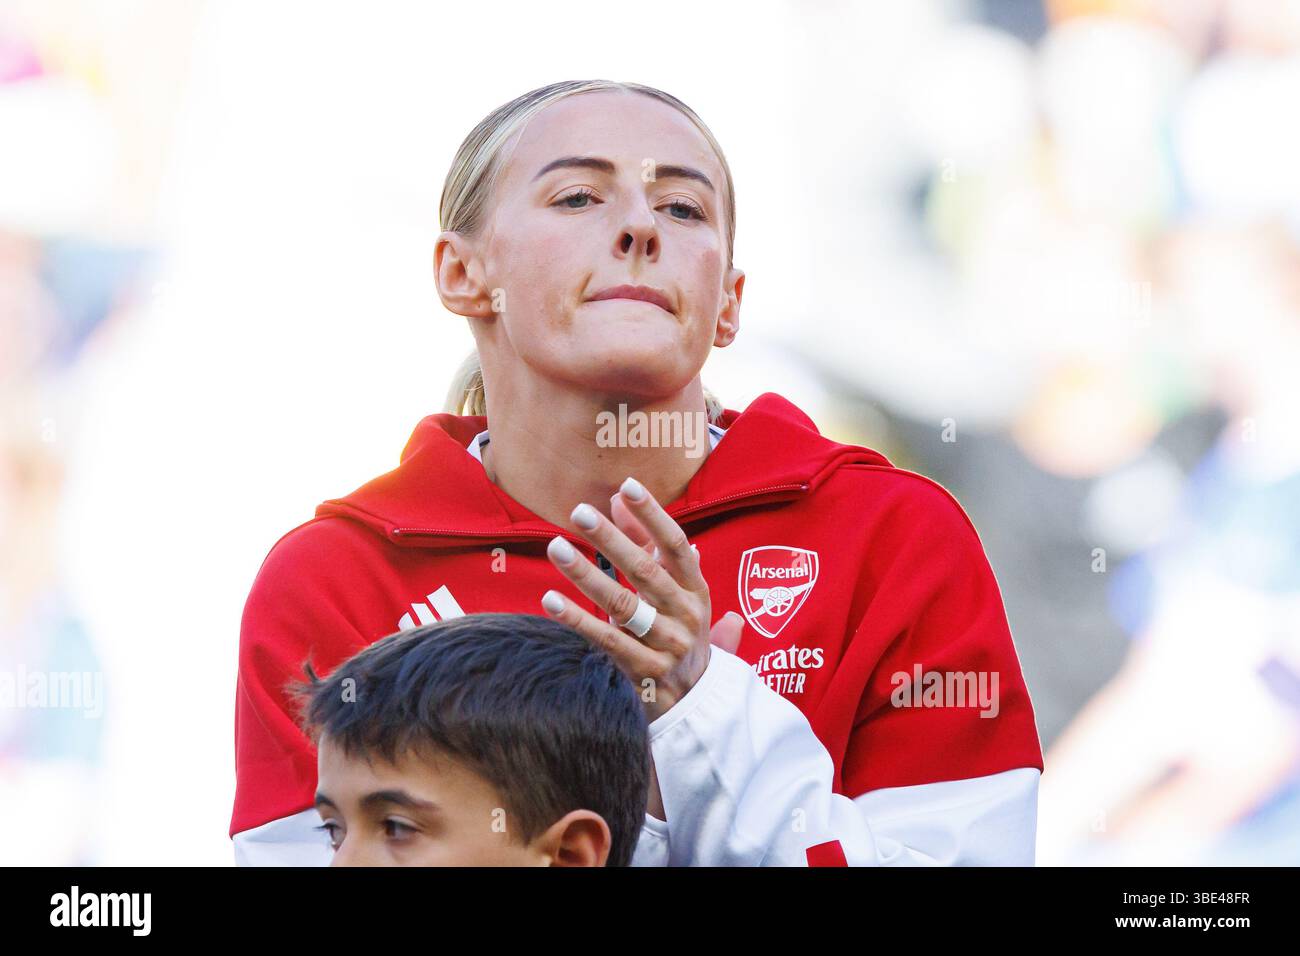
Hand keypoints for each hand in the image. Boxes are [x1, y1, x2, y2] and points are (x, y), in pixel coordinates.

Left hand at [540, 476, 744, 722]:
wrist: (695, 706)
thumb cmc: (676, 634)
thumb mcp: (672, 591)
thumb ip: (645, 543)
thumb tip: (618, 497)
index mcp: (697, 592)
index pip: (677, 546)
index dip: (654, 516)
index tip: (628, 486)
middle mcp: (687, 617)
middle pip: (647, 572)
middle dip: (612, 540)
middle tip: (579, 513)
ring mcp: (667, 648)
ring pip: (624, 607)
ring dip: (587, 576)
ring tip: (555, 549)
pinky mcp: (644, 674)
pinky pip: (607, 643)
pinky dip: (578, 620)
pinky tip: (550, 600)